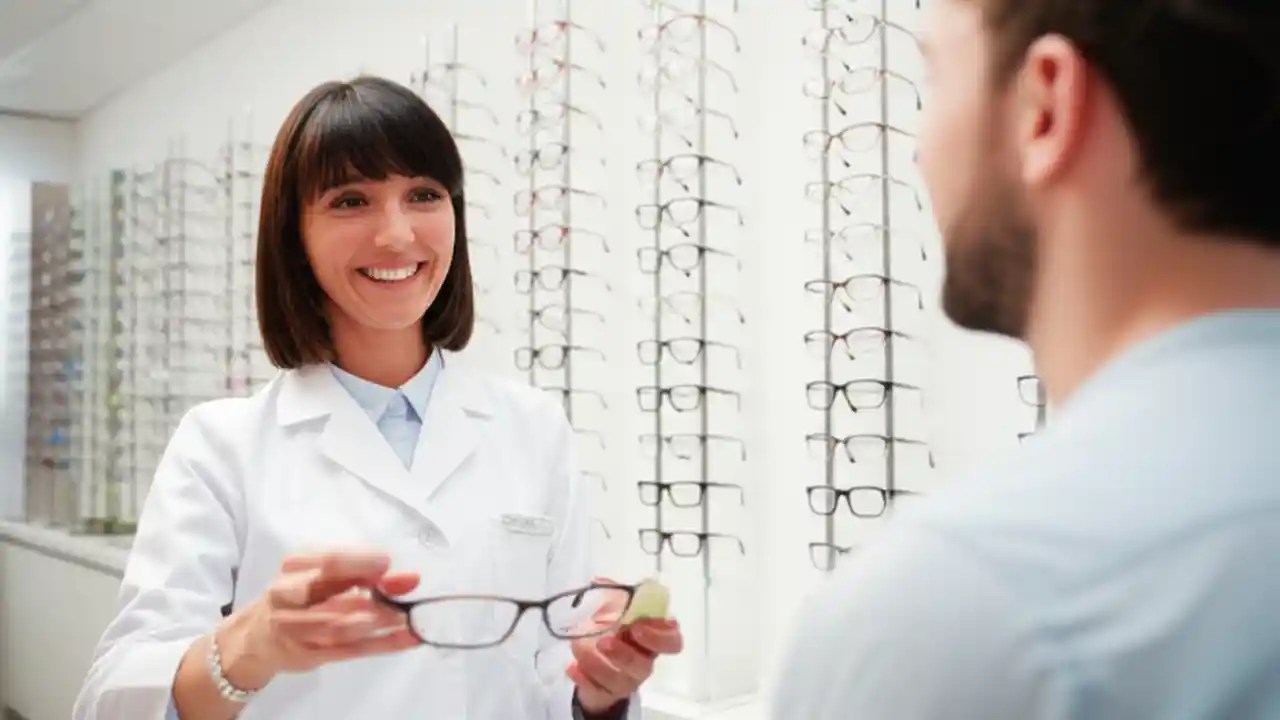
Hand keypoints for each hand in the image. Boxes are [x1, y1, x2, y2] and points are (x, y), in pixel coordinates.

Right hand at [217, 550, 420, 689]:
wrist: (256, 638)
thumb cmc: (298, 597)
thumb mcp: (320, 574)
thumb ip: (358, 571)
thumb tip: (405, 577)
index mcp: (294, 567)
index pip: (328, 561)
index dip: (361, 561)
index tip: (387, 562)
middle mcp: (287, 596)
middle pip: (330, 594)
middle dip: (369, 589)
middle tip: (406, 586)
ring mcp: (294, 629)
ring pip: (338, 627)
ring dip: (377, 620)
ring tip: (408, 614)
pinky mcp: (309, 656)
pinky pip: (351, 650)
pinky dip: (384, 643)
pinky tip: (410, 637)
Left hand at [565, 580, 684, 715]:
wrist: (596, 658)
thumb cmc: (613, 628)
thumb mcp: (613, 608)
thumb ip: (612, 595)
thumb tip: (598, 581)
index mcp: (653, 638)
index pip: (672, 642)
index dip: (659, 636)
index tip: (638, 625)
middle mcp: (644, 661)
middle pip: (644, 665)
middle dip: (624, 654)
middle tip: (604, 641)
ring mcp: (626, 681)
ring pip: (619, 681)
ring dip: (598, 665)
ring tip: (579, 646)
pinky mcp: (607, 694)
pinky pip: (597, 691)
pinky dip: (583, 679)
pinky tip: (571, 667)